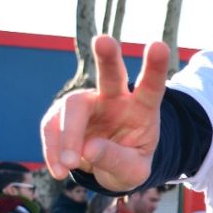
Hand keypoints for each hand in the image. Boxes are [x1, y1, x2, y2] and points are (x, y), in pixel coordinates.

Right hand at [41, 35, 169, 191]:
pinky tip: (60, 171)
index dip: (155, 67)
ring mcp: (88, 103)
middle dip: (108, 57)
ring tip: (69, 165)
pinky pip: (52, 127)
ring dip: (68, 136)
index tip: (159, 46)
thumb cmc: (128, 163)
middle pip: (111, 74)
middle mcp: (115, 98)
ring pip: (73, 106)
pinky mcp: (62, 113)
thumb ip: (117, 161)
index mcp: (142, 108)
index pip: (151, 86)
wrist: (107, 167)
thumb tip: (88, 149)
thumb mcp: (133, 172)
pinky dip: (53, 150)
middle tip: (104, 40)